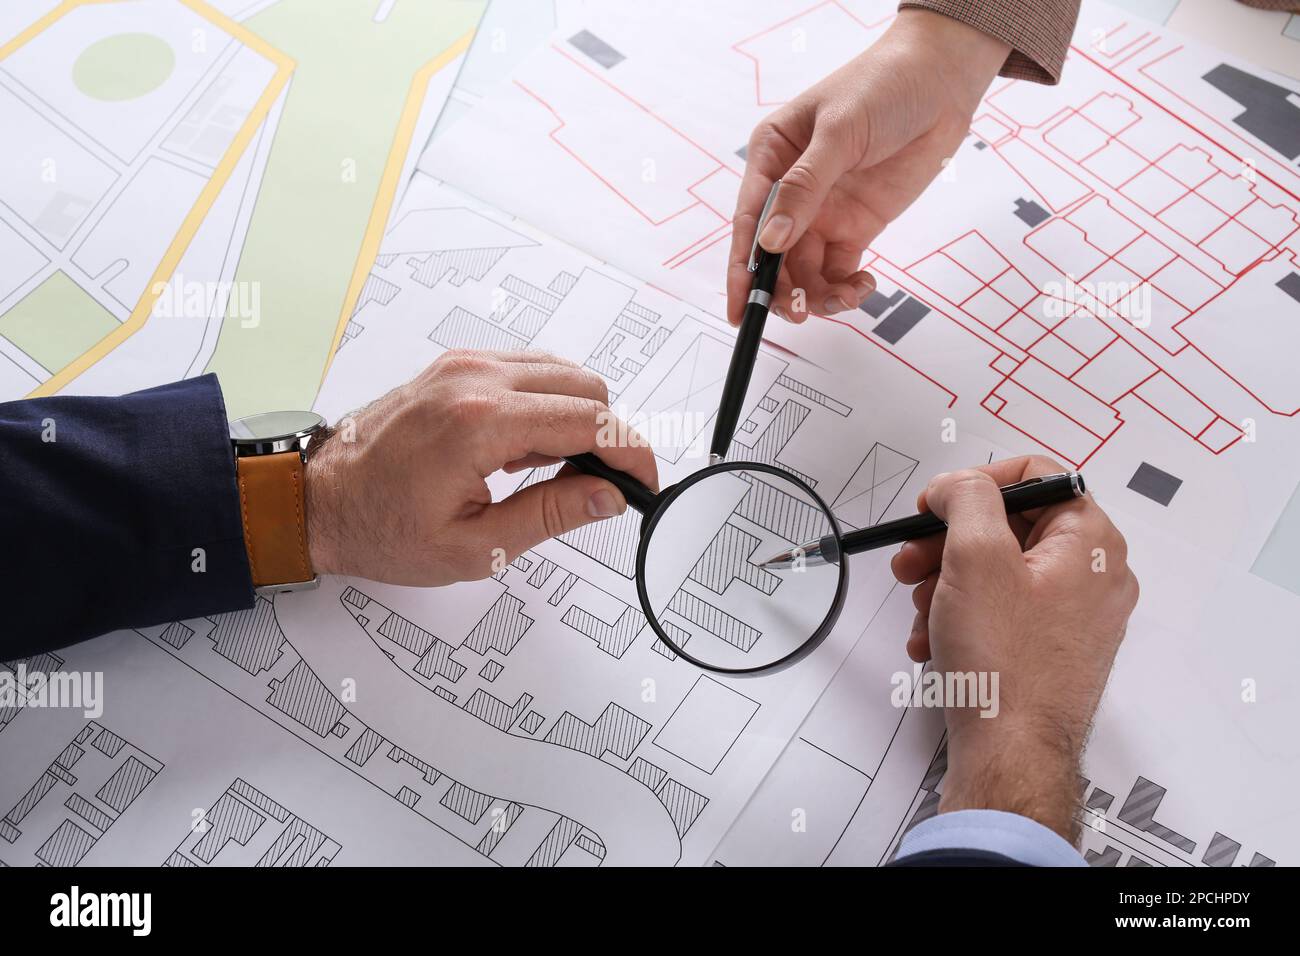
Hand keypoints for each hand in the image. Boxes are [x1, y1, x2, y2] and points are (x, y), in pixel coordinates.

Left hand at [303, 350, 657, 585]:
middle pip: (585, 385)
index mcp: (479, 424)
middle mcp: (474, 380)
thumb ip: (552, 515)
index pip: (589, 420)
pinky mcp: (456, 366)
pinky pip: (527, 371)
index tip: (642, 481)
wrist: (318, 500)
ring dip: (576, 416)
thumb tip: (607, 496)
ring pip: (560, 372)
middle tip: (600, 484)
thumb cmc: (380, 527)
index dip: (630, 452)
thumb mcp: (476, 547)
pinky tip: (524, 449)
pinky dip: (545, 403)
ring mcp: (463, 366)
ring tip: (549, 472)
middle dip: (607, 434)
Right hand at [727, 9, 1009, 324]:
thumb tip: (770, 241)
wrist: (941, 82)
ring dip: (816, 294)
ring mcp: (822, 211)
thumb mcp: (840, 132)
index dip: (740, 268)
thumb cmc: (882, 86)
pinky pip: (838, 270)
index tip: (741, 307)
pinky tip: (863, 285)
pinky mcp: (854, 227)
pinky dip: (845, 287)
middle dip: (781, 289)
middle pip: (772, 255)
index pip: (747, 220)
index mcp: (771, 156)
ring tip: (844, 298)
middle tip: (798, 312)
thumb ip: (805, 187)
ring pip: (804, 270)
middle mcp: (790, 189)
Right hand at [890, 457, 1138, 841]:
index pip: (1036, 477)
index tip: (935, 504)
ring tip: (918, 607)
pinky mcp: (1054, 648)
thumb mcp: (975, 556)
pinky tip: (930, 637)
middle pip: (1011, 528)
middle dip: (948, 541)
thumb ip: (967, 499)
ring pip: (1001, 572)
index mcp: (1090, 542)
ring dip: (947, 581)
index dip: (975, 483)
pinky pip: (1004, 612)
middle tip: (912, 559)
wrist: (1011, 752)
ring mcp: (1076, 616)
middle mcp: (1094, 575)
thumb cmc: (1004, 662)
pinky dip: (963, 615)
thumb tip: (959, 485)